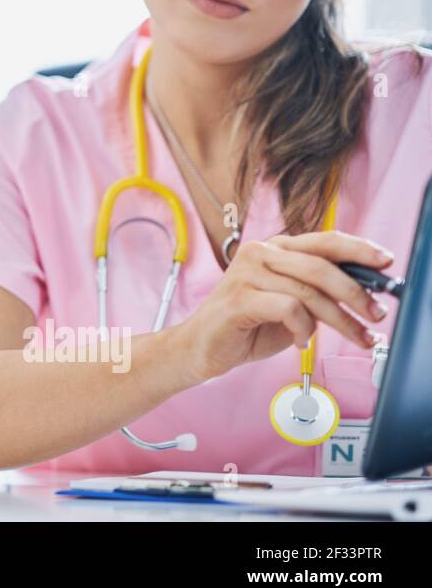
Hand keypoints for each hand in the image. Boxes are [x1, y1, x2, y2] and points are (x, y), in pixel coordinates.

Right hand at [171, 231, 392, 384]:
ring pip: (309, 291)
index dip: (358, 249)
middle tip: (375, 315)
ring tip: (355, 337)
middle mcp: (260, 253)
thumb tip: (365, 294)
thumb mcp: (293, 305)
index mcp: (275, 249)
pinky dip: (304, 328)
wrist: (202, 346)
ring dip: (340, 320)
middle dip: (356, 292)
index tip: (385, 262)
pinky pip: (288, 309)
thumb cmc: (248, 325)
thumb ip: (319, 294)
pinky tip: (303, 339)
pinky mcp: (238, 298)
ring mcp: (246, 273)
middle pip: (321, 266)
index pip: (324, 241)